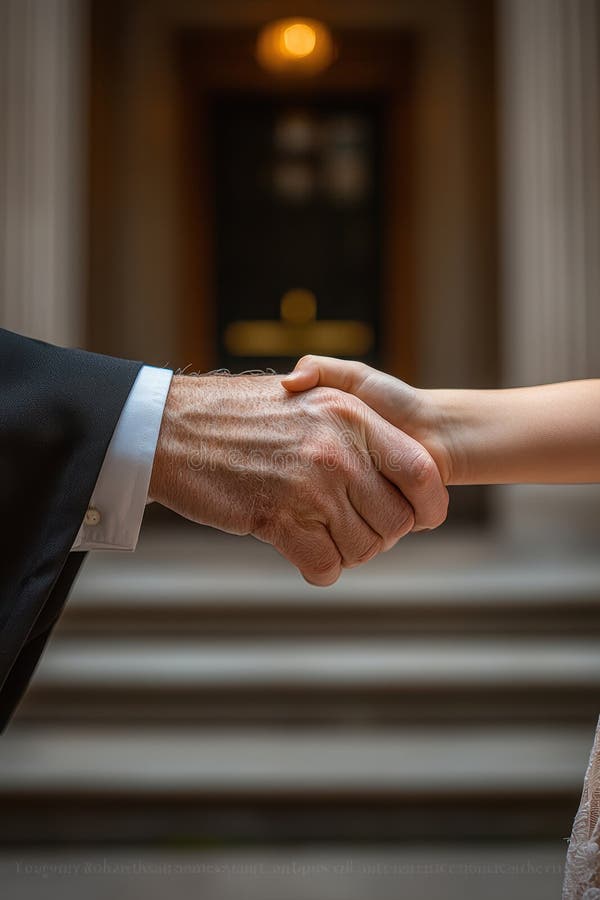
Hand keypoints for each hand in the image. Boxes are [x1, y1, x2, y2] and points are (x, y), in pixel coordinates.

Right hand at [149, 374, 447, 585]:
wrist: (173, 428)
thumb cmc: (236, 415)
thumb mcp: (306, 397)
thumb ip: (351, 426)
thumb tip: (390, 463)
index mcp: (352, 415)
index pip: (421, 471)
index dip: (429, 504)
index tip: (420, 518)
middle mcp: (339, 450)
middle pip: (396, 520)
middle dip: (380, 535)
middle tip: (349, 528)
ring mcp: (311, 485)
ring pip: (364, 548)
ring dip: (346, 552)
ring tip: (319, 536)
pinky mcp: (280, 519)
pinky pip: (326, 565)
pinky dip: (319, 569)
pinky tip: (302, 554)